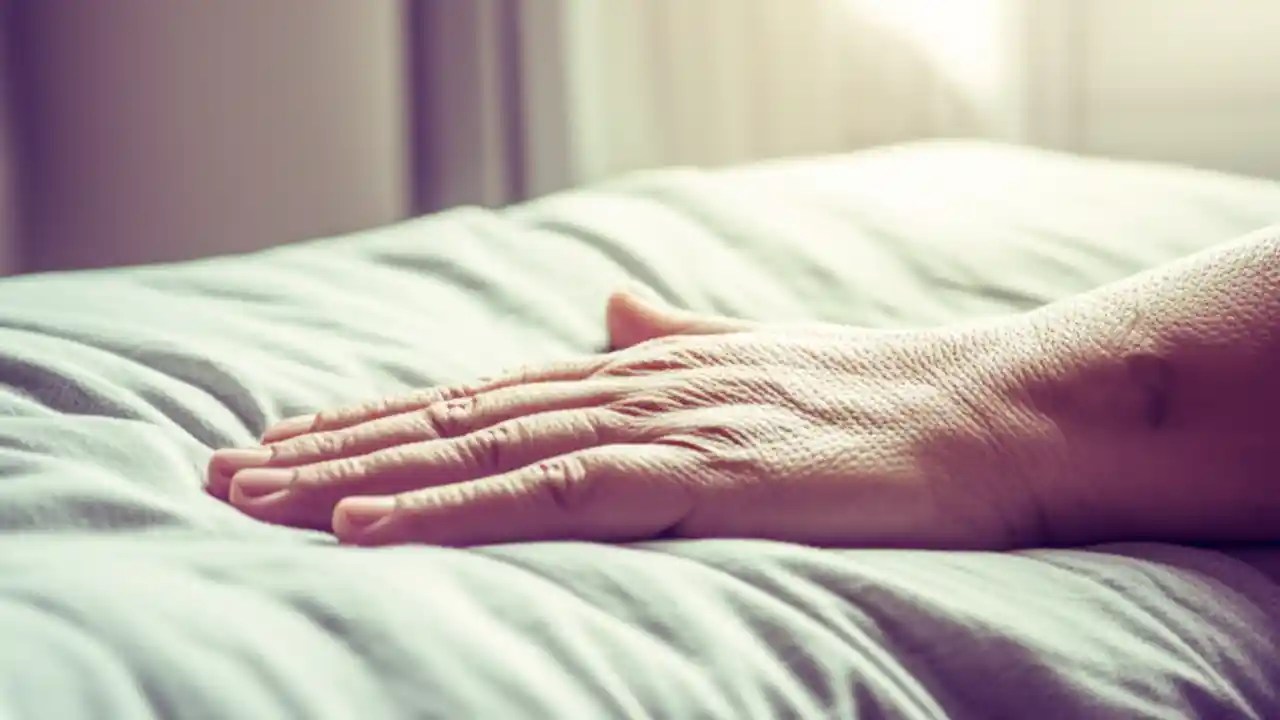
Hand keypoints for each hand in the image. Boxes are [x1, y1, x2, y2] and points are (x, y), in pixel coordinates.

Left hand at [207, 290, 1059, 547]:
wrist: (988, 411)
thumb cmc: (878, 402)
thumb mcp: (755, 365)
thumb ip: (671, 341)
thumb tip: (605, 314)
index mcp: (639, 374)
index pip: (476, 403)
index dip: (376, 426)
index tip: (289, 449)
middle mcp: (630, 389)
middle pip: (451, 423)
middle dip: (330, 452)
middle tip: (224, 476)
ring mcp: (661, 428)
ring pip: (477, 454)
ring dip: (359, 478)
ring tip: (255, 499)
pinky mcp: (702, 475)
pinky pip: (553, 493)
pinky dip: (453, 508)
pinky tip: (370, 523)